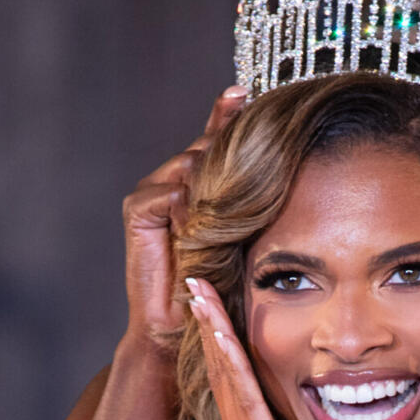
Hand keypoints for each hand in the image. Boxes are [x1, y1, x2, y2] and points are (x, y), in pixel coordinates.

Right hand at [122, 87, 248, 345]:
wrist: (181, 327)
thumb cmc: (219, 288)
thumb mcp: (245, 238)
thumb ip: (250, 202)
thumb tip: (280, 164)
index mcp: (200, 186)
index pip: (216, 139)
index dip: (226, 114)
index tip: (245, 92)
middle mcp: (175, 183)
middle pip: (204, 147)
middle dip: (226, 146)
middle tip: (248, 138)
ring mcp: (154, 194)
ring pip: (189, 166)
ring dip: (210, 181)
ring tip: (227, 201)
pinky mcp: (139, 212)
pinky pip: (167, 192)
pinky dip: (184, 205)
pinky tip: (194, 222)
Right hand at [186, 280, 334, 419]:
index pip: (234, 381)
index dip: (223, 341)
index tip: (213, 305)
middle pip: (221, 368)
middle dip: (207, 323)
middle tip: (193, 279)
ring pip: (225, 373)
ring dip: (210, 329)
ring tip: (197, 288)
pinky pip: (241, 394)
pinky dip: (227, 360)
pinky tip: (218, 330)